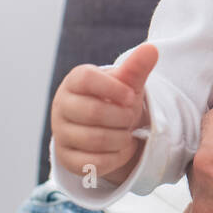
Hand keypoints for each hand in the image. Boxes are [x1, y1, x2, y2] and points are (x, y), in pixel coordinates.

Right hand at [50, 43, 157, 184]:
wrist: (108, 126)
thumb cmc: (116, 99)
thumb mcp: (127, 83)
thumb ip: (137, 67)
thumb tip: (151, 49)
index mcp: (74, 82)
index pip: (86, 79)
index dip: (113, 88)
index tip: (130, 96)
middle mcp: (62, 106)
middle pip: (93, 112)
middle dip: (122, 117)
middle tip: (131, 117)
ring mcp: (61, 133)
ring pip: (95, 140)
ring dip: (121, 138)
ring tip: (127, 133)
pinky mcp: (66, 158)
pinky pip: (93, 163)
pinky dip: (116, 157)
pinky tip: (122, 148)